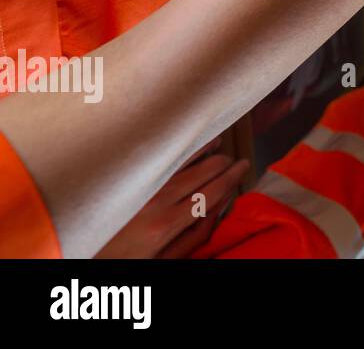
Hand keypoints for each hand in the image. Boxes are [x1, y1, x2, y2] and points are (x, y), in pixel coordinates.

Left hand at [95, 139, 248, 258]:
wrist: (81, 255)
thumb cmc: (128, 259)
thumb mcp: (167, 259)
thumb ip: (197, 236)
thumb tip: (220, 208)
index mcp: (167, 224)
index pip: (212, 192)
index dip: (233, 177)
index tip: (244, 167)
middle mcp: (155, 201)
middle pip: (202, 172)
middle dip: (223, 164)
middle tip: (234, 162)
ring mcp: (140, 187)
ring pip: (181, 159)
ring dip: (203, 149)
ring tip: (218, 142)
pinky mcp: (126, 180)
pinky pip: (158, 158)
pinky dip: (177, 148)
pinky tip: (186, 142)